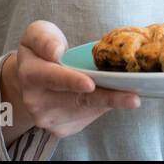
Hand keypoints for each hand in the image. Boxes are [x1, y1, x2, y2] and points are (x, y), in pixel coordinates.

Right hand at [4, 20, 140, 141]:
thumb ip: (44, 38)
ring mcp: (48, 119)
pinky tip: (112, 96)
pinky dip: (104, 107)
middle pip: (77, 100)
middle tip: (133, 99)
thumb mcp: (38, 33)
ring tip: (132, 95)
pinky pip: (89, 117)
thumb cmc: (41, 51)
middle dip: (107, 98)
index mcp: (30, 74)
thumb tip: (55, 52)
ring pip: (87, 110)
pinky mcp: (62, 129)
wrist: (33, 79)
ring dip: (111, 102)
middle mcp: (36, 101)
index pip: (52, 77)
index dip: (71, 81)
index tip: (90, 84)